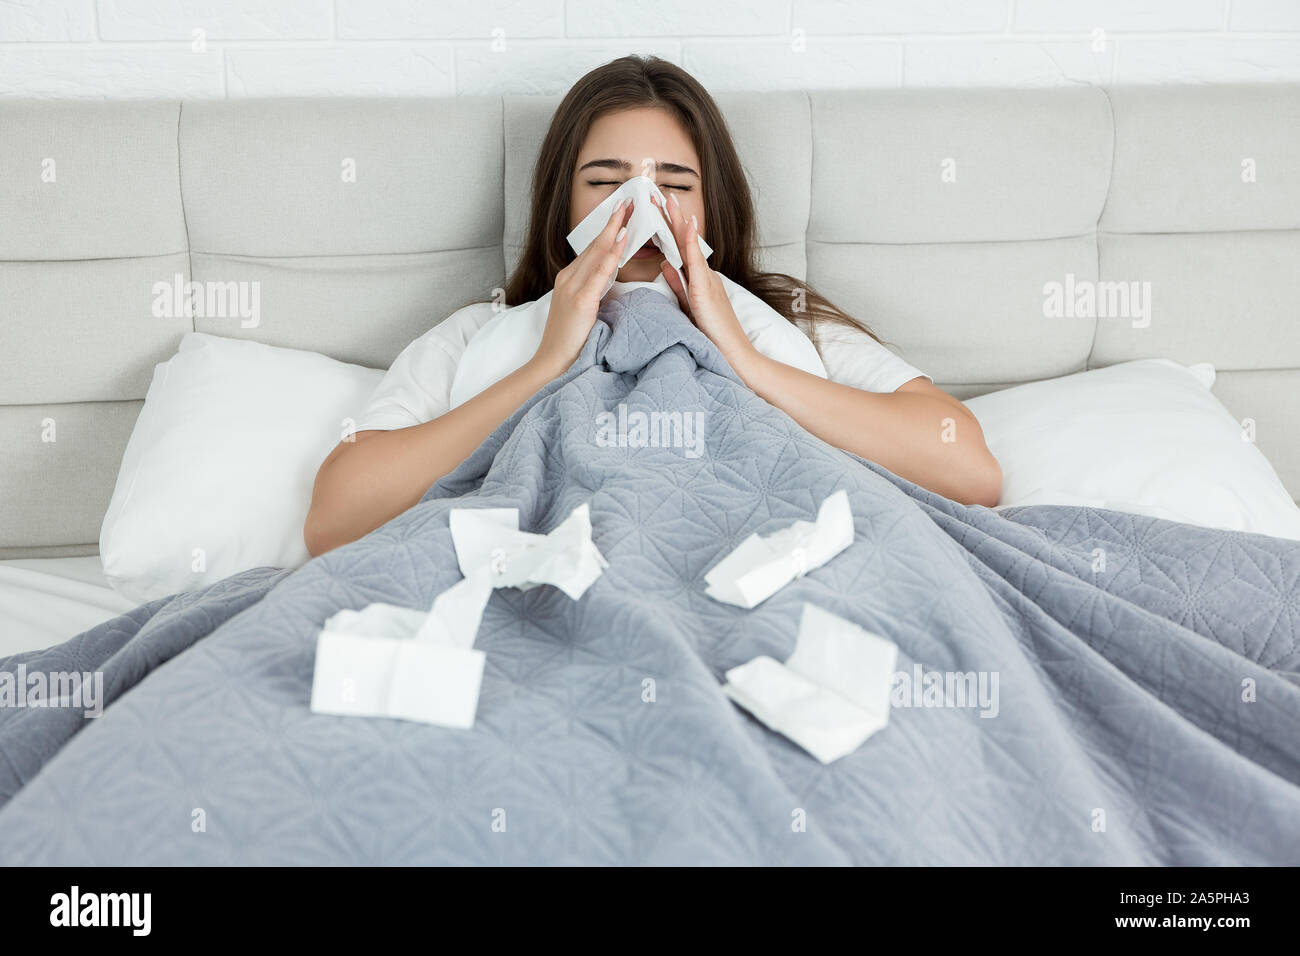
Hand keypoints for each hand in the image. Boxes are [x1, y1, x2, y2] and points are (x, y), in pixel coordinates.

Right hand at [533, 197, 633, 374]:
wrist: (553, 364)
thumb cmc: (571, 342)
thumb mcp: (583, 310)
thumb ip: (595, 291)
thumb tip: (612, 278)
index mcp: (570, 280)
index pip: (592, 249)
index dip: (608, 229)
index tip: (622, 212)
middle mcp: (568, 278)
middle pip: (595, 244)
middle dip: (613, 220)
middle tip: (629, 199)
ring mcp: (572, 288)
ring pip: (597, 252)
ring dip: (614, 228)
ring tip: (629, 209)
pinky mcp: (580, 300)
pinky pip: (599, 272)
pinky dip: (612, 253)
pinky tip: (622, 238)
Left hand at [653, 192, 755, 369]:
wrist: (735, 357)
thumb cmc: (714, 338)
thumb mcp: (689, 307)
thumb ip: (678, 285)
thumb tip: (666, 263)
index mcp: (698, 280)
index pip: (678, 250)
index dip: (667, 229)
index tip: (656, 209)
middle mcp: (704, 276)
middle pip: (683, 242)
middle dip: (670, 217)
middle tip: (658, 193)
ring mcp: (707, 281)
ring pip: (688, 247)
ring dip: (677, 221)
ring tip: (667, 199)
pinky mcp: (707, 291)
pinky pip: (696, 263)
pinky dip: (691, 242)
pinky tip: (686, 225)